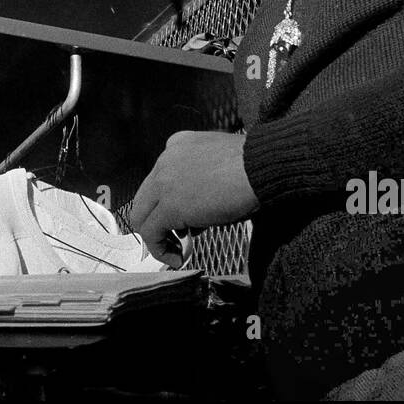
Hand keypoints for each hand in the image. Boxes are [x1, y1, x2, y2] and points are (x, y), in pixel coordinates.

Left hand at [130, 131, 259, 266]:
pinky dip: (160, 249)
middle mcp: (164, 160)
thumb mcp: (219, 164)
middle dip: (158, 220)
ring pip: (142, 216)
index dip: (171, 201)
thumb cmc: (253, 166)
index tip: (187, 219)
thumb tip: (194, 218)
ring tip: (178, 249)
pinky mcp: (169, 206)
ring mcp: (163, 182)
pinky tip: (177, 258)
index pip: (162, 178)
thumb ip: (200, 181)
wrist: (260, 166)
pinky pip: (151, 233)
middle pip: (145, 198)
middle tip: (178, 237)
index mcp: (177, 145)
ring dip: (158, 236)